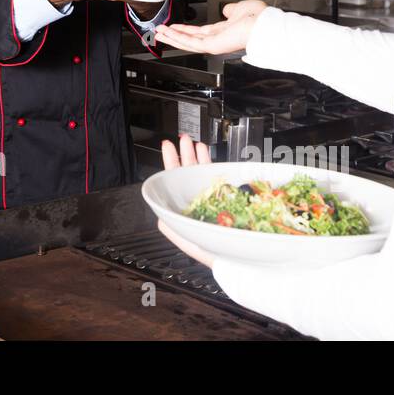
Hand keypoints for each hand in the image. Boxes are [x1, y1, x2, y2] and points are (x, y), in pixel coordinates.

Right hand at [154, 0, 266, 54]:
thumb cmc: (258, 18)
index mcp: (222, 31)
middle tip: (159, 32)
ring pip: (187, 42)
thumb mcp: (239, 9)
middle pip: (189, 39)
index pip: (198, 32)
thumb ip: (230, 10)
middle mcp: (216, 39)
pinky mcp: (212, 46)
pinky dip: (177, 38)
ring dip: (171, 37)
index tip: (173, 26)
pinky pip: (191, 43)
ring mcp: (214, 44)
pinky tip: (168, 33)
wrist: (265, 24)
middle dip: (173, 35)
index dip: (184, 29)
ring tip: (158, 32)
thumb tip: (226, 9)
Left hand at [157, 134, 216, 266]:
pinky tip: (206, 151)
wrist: (235, 255)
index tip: (168, 147)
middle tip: (181, 139)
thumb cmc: (210, 250)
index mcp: (186, 209)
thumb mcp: (182, 235)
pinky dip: (211, 162)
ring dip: (196, 154)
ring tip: (192, 142)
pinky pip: (217, 175)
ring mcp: (214, 197)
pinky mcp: (229, 196)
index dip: (170, 163)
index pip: (174, 181)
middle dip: (184, 154)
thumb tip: (158, 214)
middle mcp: (199, 202)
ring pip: (202, 171)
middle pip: (188, 173)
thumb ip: (167, 223)